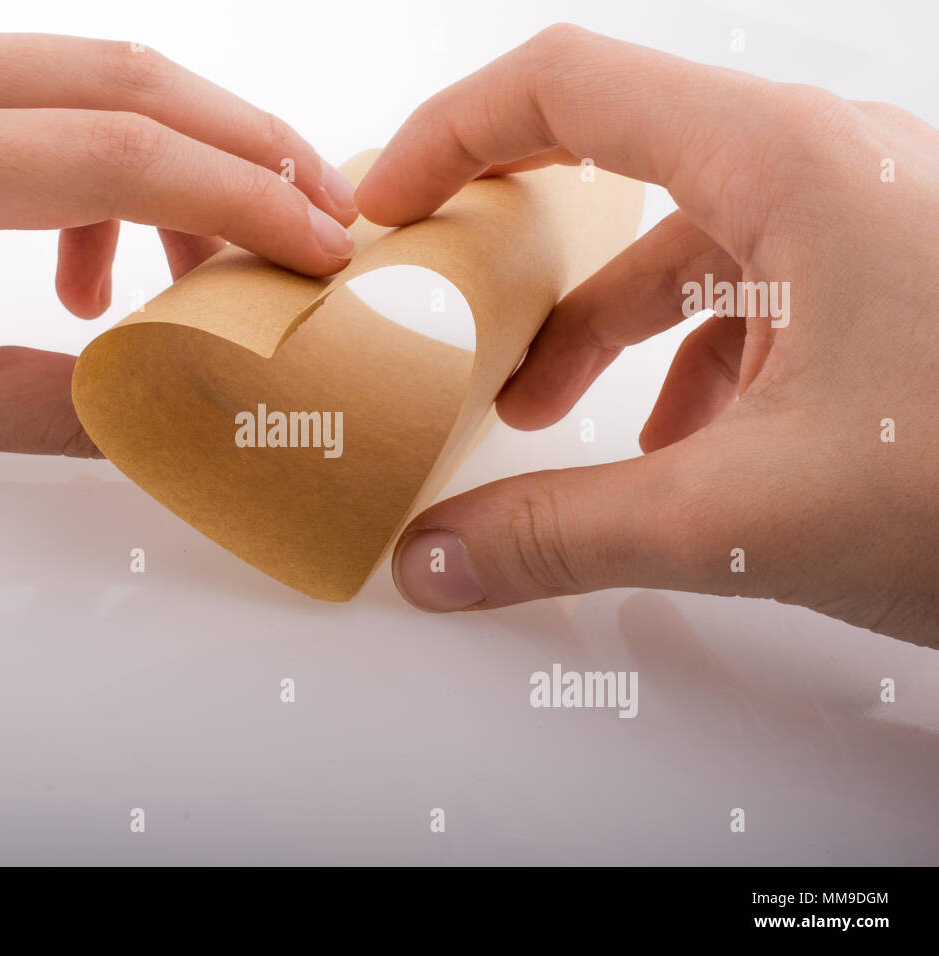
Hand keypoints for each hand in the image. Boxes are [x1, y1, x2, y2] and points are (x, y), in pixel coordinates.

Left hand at [0, 8, 356, 455]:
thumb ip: (48, 404)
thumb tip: (171, 411)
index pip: (120, 151)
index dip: (247, 197)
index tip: (323, 246)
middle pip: (134, 78)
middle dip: (252, 150)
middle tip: (322, 222)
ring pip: (99, 72)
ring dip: (180, 165)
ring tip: (186, 280)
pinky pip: (42, 86)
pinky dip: (101, 165)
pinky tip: (84, 263)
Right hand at [360, 25, 938, 643]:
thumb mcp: (751, 512)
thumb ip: (567, 536)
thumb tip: (444, 558)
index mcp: (788, 167)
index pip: (567, 85)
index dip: (449, 133)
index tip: (388, 203)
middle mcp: (828, 172)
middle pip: (619, 161)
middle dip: (514, 243)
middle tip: (442, 303)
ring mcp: (867, 230)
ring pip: (686, 246)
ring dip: (594, 325)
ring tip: (534, 409)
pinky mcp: (890, 292)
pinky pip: (754, 299)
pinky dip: (685, 366)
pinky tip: (678, 443)